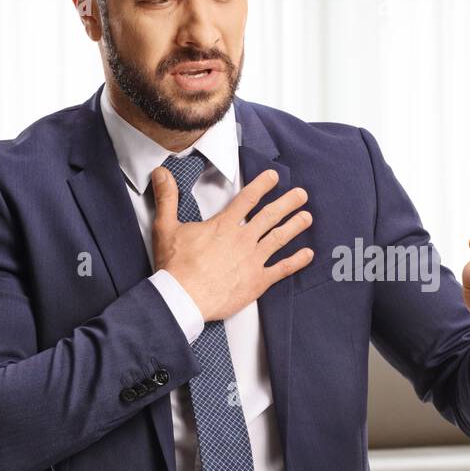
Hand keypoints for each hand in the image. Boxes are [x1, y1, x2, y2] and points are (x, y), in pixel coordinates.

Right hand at [151, 166, 313, 321]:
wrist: (183, 298)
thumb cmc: (175, 266)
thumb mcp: (166, 227)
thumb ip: (167, 198)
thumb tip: (161, 173)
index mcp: (224, 225)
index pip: (247, 198)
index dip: (262, 185)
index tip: (274, 177)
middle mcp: (242, 239)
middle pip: (270, 216)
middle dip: (288, 202)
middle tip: (301, 194)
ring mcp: (253, 260)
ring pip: (280, 238)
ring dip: (295, 226)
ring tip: (307, 217)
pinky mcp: (257, 281)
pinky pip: (282, 269)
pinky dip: (297, 261)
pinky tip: (308, 254)